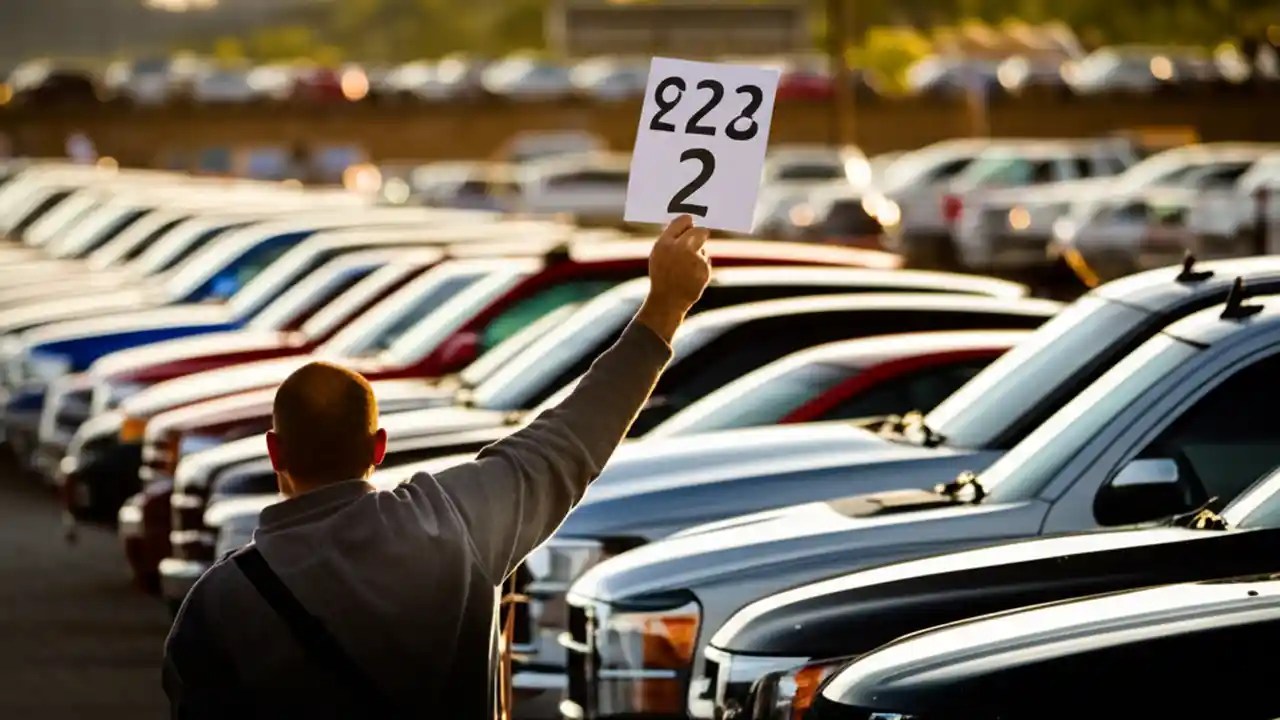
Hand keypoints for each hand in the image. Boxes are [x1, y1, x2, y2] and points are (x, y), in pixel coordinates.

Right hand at [636, 215, 710, 341]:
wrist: (668, 301)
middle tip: (699, 236)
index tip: (690, 223)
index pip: (683, 220)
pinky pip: (705, 261)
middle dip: (700, 234)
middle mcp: (681, 249)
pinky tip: (690, 276)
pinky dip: (700, 267)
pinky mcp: (704, 270)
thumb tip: (689, 223)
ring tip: (685, 268)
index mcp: (665, 243)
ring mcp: (695, 260)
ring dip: (698, 254)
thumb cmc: (661, 275)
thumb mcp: (659, 254)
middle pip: (700, 231)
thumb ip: (671, 238)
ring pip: (703, 248)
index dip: (688, 222)